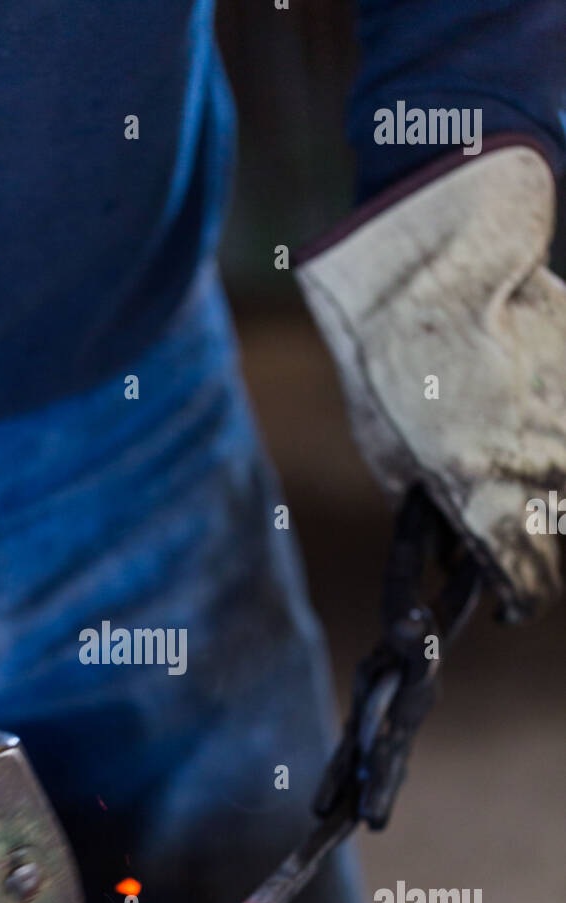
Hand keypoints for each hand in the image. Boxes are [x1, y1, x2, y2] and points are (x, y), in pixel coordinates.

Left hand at [296, 142, 565, 620]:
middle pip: (563, 546)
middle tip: (517, 544)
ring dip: (555, 498)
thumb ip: (430, 511)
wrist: (438, 265)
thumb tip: (451, 546)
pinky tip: (537, 426)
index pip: (530, 585)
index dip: (521, 599)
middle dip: (539, 556)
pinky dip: (561, 444)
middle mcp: (546, 475)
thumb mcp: (390, 456)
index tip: (511, 601)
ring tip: (524, 479)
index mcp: (487, 503)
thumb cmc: (394, 364)